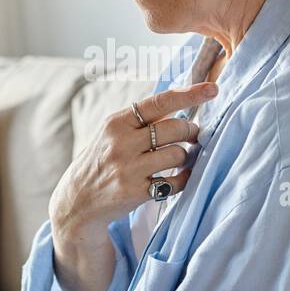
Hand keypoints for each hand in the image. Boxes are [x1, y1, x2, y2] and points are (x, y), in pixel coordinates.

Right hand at [51, 81, 214, 236]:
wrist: (78, 200)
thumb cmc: (102, 160)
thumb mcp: (112, 133)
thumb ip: (141, 119)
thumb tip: (182, 101)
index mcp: (117, 122)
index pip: (159, 102)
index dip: (189, 94)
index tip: (212, 90)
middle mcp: (121, 143)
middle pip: (175, 128)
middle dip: (191, 130)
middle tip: (192, 134)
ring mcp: (129, 169)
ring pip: (178, 154)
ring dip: (188, 155)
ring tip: (182, 157)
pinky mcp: (137, 192)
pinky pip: (176, 182)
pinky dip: (184, 178)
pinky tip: (179, 176)